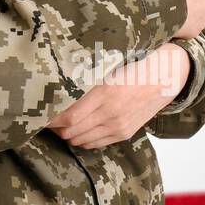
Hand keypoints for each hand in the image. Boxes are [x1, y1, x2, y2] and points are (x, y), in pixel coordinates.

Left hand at [46, 43, 189, 148]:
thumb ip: (83, 71)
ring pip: (80, 140)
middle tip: (41, 115)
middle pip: (70, 131)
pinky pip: (94, 144)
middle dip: (52, 127)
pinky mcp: (124, 132)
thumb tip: (52, 78)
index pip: (67, 116)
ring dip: (64, 133)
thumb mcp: (107, 61)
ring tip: (55, 120)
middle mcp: (111, 112)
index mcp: (105, 91)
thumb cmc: (133, 60)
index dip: (48, 117)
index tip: (36, 109)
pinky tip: (74, 126)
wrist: (168, 73)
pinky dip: (79, 138)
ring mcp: (119, 125)